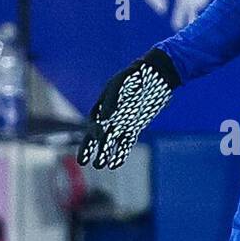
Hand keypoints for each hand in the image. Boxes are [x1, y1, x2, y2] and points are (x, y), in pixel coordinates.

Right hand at [77, 48, 179, 169]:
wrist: (157, 75)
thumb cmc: (137, 76)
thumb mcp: (123, 83)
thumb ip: (113, 98)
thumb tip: (105, 117)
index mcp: (104, 103)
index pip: (95, 120)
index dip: (94, 129)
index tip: (98, 136)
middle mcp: (111, 114)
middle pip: (96, 134)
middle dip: (88, 147)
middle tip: (82, 161)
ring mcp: (122, 121)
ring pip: (110, 141)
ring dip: (104, 153)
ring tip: (99, 165)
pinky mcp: (134, 127)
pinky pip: (125, 142)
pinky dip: (120, 153)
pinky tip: (115, 164)